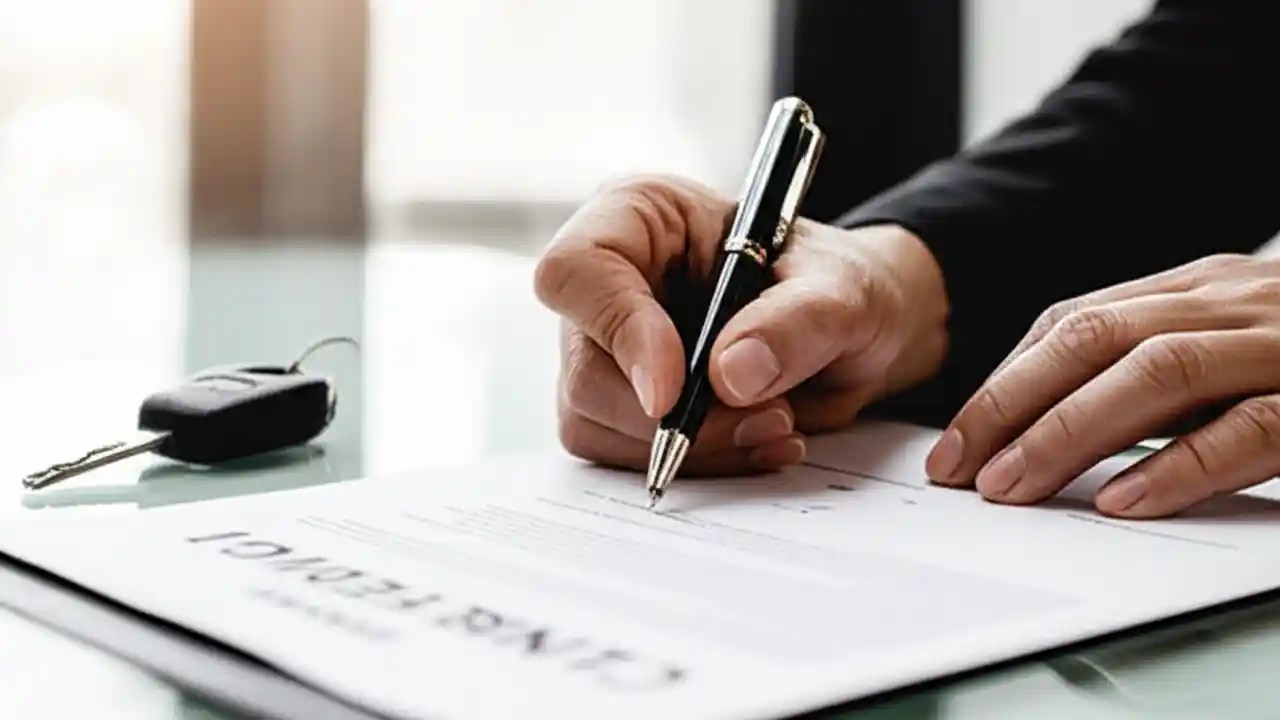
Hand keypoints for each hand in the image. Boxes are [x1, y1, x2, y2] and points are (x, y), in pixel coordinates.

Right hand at [534, 175, 947, 475]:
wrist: (854, 336)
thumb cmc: (839, 285)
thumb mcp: (843, 288)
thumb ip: (796, 321)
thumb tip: (731, 375)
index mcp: (638, 217)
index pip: (577, 270)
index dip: (618, 332)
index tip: (674, 391)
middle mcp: (609, 284)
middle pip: (584, 369)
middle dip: (673, 416)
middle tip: (765, 417)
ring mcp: (607, 351)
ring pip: (596, 424)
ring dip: (690, 448)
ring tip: (776, 426)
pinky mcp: (622, 407)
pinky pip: (624, 458)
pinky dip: (697, 464)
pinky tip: (756, 444)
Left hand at [925, 253, 1279, 517]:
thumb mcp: (1231, 349)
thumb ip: (1155, 376)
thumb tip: (1052, 433)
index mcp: (1198, 291)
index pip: (1076, 323)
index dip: (1006, 383)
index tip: (956, 443)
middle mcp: (1229, 305)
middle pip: (1095, 339)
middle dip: (1011, 405)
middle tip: (958, 468)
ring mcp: (1278, 346)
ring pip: (1156, 374)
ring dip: (1069, 433)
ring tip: (1011, 487)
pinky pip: (1248, 428)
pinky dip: (1178, 465)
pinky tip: (1121, 500)